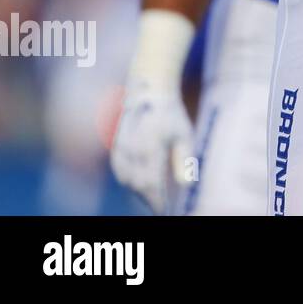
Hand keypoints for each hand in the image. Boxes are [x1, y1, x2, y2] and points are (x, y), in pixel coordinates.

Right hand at [110, 79, 194, 214]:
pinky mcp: (116, 147)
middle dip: (149, 199)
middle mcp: (132, 150)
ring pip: (127, 180)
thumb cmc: (170, 114)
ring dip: (139, 192)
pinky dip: (129, 182)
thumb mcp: (184, 135)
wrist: (147, 92)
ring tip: (154, 199)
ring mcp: (121, 148)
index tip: (165, 211)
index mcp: (150, 147)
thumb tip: (186, 185)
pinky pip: (120, 172)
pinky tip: (140, 186)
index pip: (151, 183)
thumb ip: (184, 160)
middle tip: (162, 207)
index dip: (157, 201)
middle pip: (138, 185)